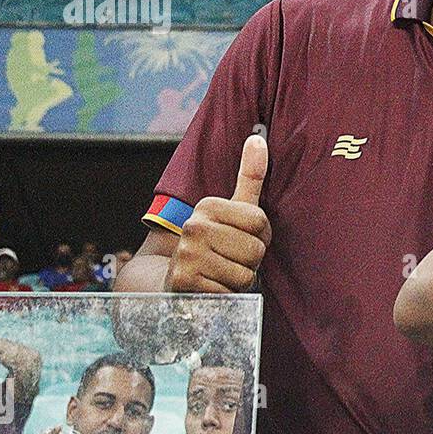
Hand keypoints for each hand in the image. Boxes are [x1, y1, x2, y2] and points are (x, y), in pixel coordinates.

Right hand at [166, 135, 271, 292]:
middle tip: (229, 260)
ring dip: (239, 280)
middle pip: (255, 249)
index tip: (240, 239)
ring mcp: (186, 254)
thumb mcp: (231, 209)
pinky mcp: (184, 281)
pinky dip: (227, 295)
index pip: (260, 222)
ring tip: (220, 273)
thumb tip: (259, 138)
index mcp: (207, 206)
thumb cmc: (212, 244)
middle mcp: (193, 226)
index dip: (260, 237)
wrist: (172, 280)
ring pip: (245, 274)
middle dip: (250, 261)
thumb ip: (249, 176)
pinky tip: (211, 287)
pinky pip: (230, 292)